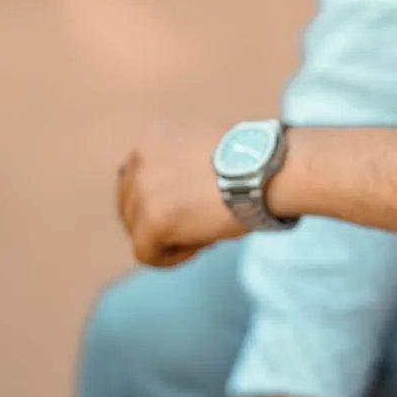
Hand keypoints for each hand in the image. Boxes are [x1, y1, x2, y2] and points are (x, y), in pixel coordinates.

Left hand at [116, 124, 243, 265]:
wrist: (266, 169)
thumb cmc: (257, 160)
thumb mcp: (213, 146)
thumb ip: (189, 162)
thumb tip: (191, 189)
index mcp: (153, 139)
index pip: (139, 179)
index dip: (164, 199)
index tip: (192, 208)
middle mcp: (139, 161)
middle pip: (130, 206)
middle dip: (162, 221)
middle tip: (199, 226)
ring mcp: (142, 192)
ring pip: (138, 231)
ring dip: (170, 238)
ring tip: (206, 233)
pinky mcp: (152, 221)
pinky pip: (147, 253)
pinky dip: (171, 257)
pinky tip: (201, 246)